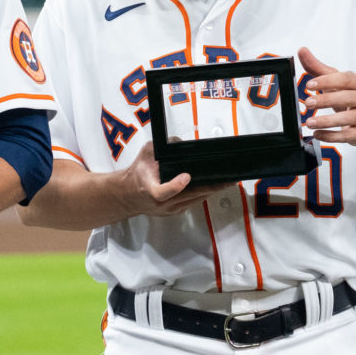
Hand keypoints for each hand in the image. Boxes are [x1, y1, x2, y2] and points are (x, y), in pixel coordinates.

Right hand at [115, 144, 232, 218]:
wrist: (127, 195)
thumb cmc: (137, 175)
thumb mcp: (145, 155)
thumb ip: (161, 147)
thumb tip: (180, 143)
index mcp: (150, 191)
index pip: (164, 192)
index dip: (176, 185)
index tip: (186, 176)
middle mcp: (161, 203)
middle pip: (189, 196)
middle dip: (210, 187)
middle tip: (227, 180)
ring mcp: (170, 210)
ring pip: (195, 200)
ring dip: (212, 191)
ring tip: (228, 182)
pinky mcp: (176, 212)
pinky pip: (194, 202)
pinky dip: (205, 194)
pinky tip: (215, 187)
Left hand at [299, 46, 355, 145]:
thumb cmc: (349, 96)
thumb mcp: (336, 82)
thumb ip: (318, 67)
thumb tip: (302, 50)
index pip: (345, 79)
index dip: (328, 81)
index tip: (310, 84)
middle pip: (348, 98)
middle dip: (326, 100)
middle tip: (308, 103)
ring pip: (348, 118)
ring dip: (327, 121)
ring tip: (309, 122)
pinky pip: (347, 136)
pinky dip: (331, 136)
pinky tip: (318, 134)